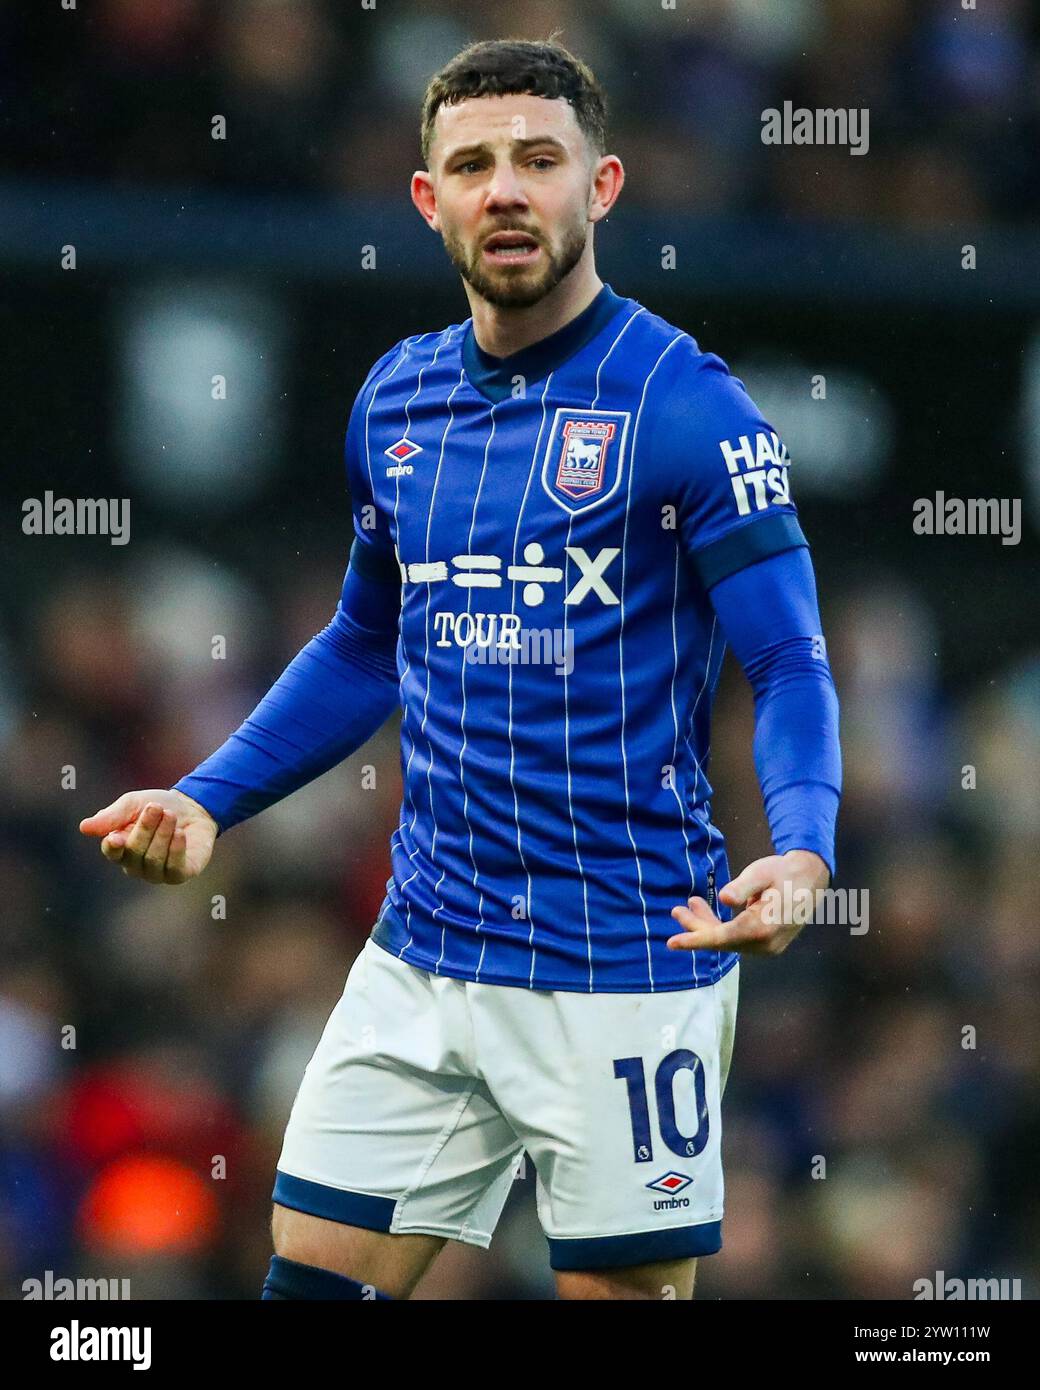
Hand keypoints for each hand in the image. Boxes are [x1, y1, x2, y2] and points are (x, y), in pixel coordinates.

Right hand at [79, 789, 218, 884]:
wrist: (192, 807)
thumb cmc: (157, 807)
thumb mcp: (132, 804)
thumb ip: (111, 816)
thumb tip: (84, 827)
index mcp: (120, 849)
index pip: (112, 852)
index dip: (113, 847)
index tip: (116, 837)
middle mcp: (136, 866)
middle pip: (135, 853)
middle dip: (146, 828)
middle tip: (156, 807)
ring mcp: (157, 873)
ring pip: (154, 860)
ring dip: (163, 834)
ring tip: (170, 815)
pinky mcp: (179, 875)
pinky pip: (174, 869)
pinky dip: (176, 850)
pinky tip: (180, 833)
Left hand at [667, 850, 829, 956]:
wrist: (810, 879)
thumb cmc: (783, 872)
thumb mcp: (762, 872)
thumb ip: (743, 886)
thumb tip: (725, 899)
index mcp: (763, 927)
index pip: (722, 938)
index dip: (695, 939)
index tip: (672, 943)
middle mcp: (765, 944)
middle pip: (722, 941)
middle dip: (697, 927)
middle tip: (676, 910)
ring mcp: (768, 947)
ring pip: (728, 941)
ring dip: (707, 925)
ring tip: (691, 904)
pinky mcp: (766, 944)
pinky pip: (737, 939)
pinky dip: (721, 927)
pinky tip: (707, 910)